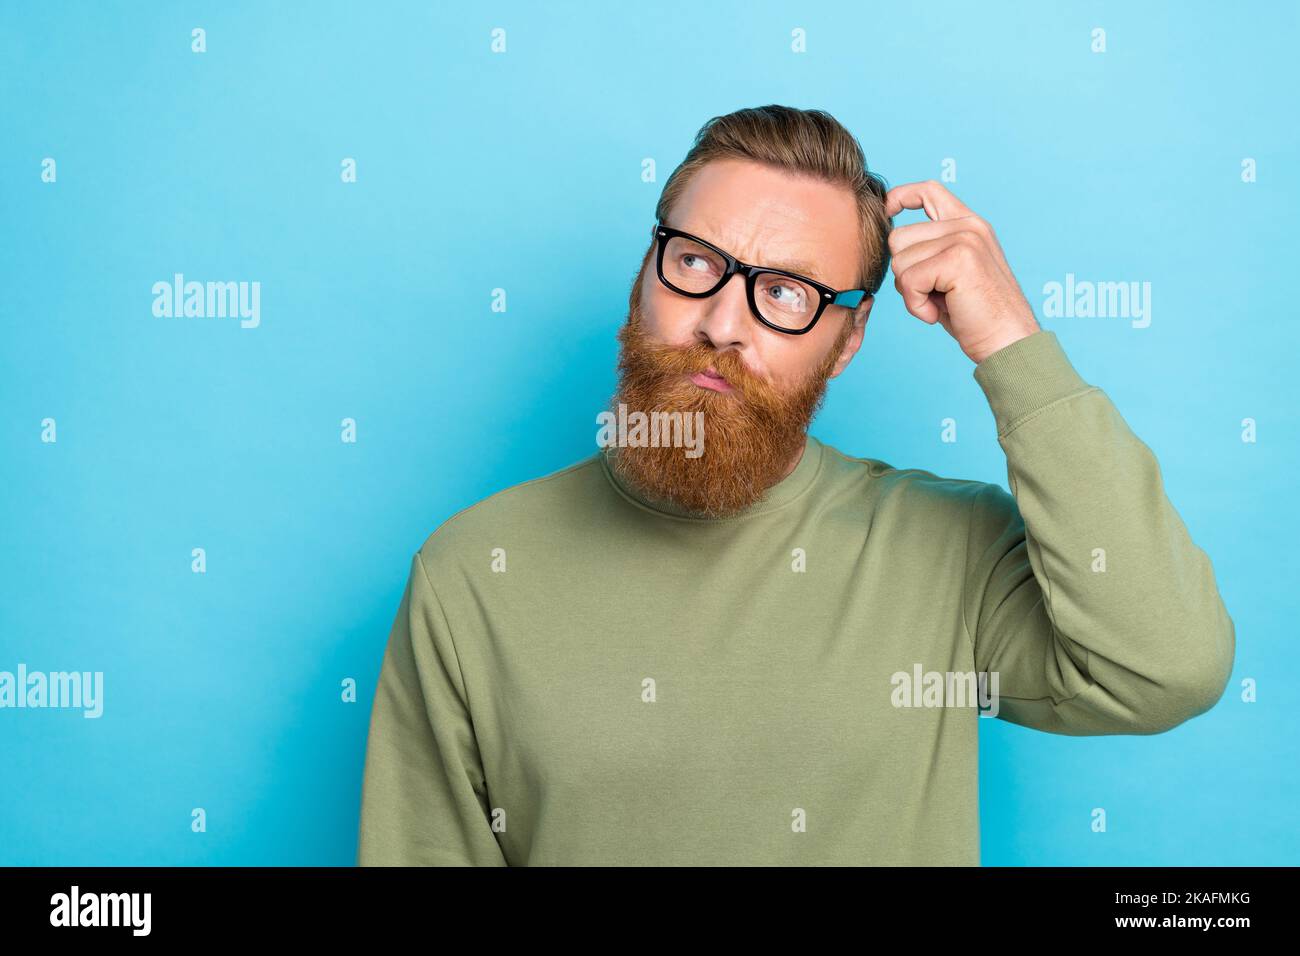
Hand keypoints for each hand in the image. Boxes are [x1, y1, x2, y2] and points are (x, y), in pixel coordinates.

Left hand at [884, 180, 1039, 364]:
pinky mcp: (958, 259)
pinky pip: (909, 280)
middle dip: (903, 273)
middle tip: (930, 296)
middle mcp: (968, 225)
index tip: (887, 209)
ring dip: (910, 293)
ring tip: (938, 305)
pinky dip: (915, 305)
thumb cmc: (976, 316)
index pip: (928, 190)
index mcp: (969, 224)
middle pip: (899, 238)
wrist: (1008, 341)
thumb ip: (929, 251)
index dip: (900, 196)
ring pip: (900, 261)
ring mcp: (965, 239)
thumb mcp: (950, 274)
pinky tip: (937, 314)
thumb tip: (890, 241)